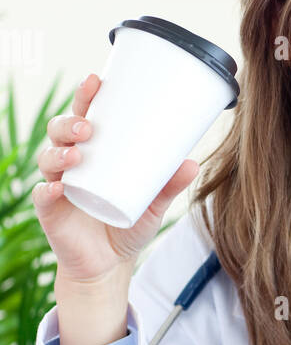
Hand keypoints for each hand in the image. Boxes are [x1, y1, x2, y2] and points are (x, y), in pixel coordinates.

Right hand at [33, 71, 199, 285]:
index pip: (83, 115)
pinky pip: (42, 196)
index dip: (85, 96)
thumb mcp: (153, 203)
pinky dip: (48, 191)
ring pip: (47, 158)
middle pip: (59, 131)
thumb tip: (193, 164)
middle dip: (69, 122)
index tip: (96, 80)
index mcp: (92, 151)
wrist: (109, 264)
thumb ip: (169, 185)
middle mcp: (70, 163)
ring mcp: (57, 185)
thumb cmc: (126, 221)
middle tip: (88, 126)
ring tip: (78, 154)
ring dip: (59, 152)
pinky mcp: (50, 212)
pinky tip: (58, 188)